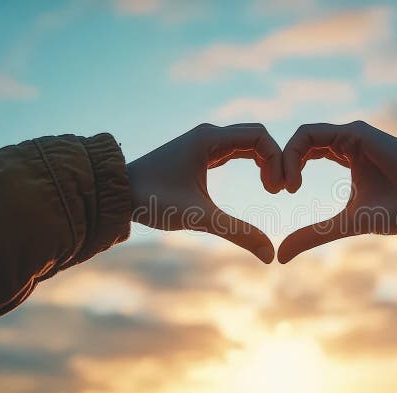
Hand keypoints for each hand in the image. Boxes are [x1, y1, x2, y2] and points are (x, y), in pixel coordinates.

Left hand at [127, 123, 283, 262]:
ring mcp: (204, 142)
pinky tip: (259, 182)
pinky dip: (253, 162)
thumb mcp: (199, 217)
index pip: (259, 136)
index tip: (279, 190)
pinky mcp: (200, 153)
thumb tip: (270, 255)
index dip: (277, 160)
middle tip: (278, 191)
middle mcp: (208, 134)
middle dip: (274, 160)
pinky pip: (236, 150)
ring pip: (248, 142)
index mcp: (209, 138)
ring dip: (264, 161)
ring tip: (270, 189)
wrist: (117, 194)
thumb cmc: (153, 201)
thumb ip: (237, 232)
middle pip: (257, 136)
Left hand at [278, 121, 396, 262]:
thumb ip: (313, 234)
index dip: (286, 170)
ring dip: (284, 158)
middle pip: (300, 143)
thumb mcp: (344, 224)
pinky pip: (312, 134)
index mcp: (348, 154)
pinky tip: (294, 180)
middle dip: (280, 163)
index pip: (305, 152)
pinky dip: (294, 153)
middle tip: (273, 190)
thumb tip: (281, 256)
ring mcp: (353, 133)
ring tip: (283, 187)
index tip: (277, 193)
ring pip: (303, 135)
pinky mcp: (356, 132)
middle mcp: (349, 140)